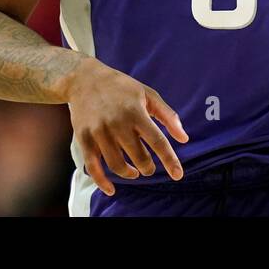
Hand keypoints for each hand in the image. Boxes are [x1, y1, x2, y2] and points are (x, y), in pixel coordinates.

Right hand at [65, 58, 187, 194]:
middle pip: (139, 157)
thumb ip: (167, 116)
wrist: (84, 79)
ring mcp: (99, 132)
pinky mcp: (84, 139)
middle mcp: (117, 123)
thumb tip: (184, 139)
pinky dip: (102, 182)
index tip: (178, 174)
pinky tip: (111, 189)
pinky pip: (93, 167)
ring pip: (118, 165)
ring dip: (130, 174)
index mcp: (136, 112)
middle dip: (148, 167)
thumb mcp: (148, 94)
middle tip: (149, 167)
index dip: (170, 160)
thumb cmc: (121, 87)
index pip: (157, 141)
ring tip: (135, 172)